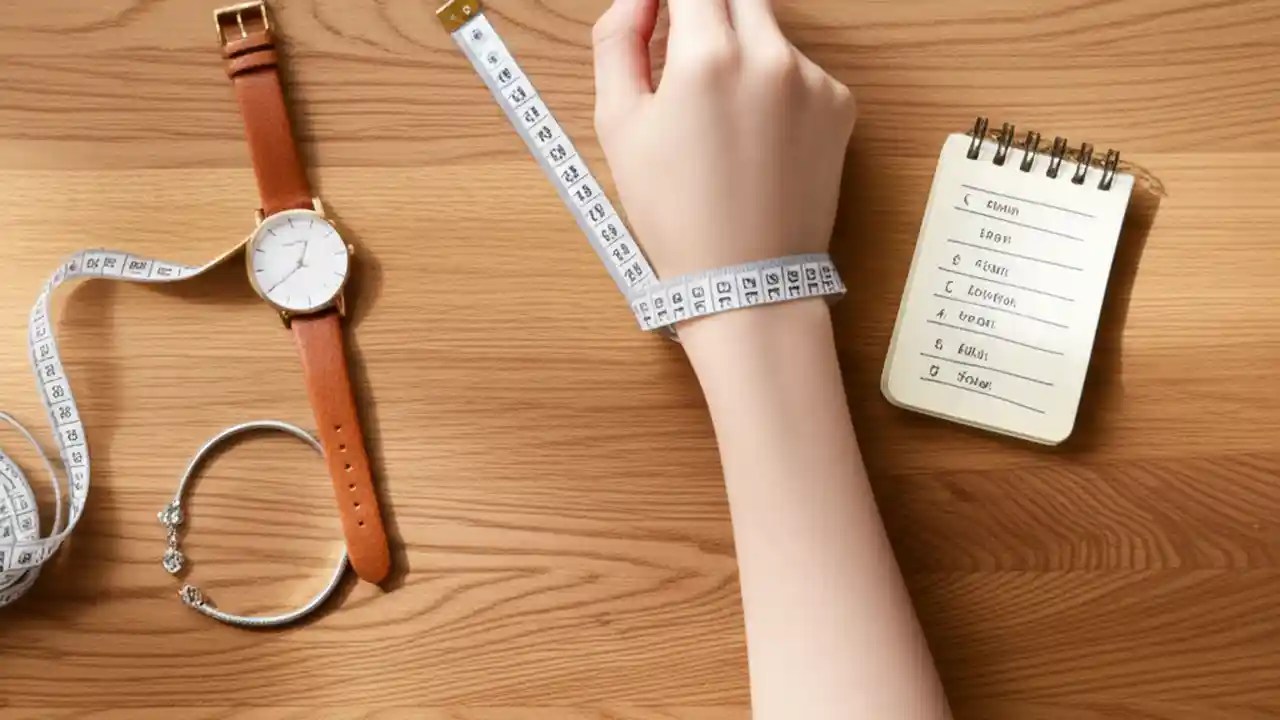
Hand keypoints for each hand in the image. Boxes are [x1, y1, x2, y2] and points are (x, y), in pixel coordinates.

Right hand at [592, 0, 855, 279]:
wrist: (746, 283)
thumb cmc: (675, 214)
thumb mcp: (618, 126)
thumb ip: (617, 41)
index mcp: (708, 55)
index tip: (656, 13)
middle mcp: (770, 55)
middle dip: (704, 10)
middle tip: (682, 57)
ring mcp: (813, 79)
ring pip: (767, 29)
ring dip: (738, 47)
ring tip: (717, 117)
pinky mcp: (840, 105)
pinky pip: (798, 70)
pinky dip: (772, 85)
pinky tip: (753, 138)